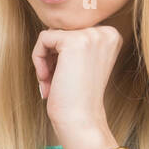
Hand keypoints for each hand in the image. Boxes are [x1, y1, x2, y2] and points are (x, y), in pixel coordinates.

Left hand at [32, 25, 122, 148]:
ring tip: (49, 83)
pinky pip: (42, 39)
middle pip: (61, 31)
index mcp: (111, 35)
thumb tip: (52, 28)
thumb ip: (75, 42)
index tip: (63, 76)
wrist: (81, 121)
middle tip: (53, 82)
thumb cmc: (77, 98)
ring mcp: (91, 35)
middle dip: (52, 57)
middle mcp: (106, 32)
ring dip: (45, 60)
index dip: (61, 55)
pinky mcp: (73, 41)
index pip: (72, 31)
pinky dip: (37, 60)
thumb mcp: (82, 63)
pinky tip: (46, 79)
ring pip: (51, 35)